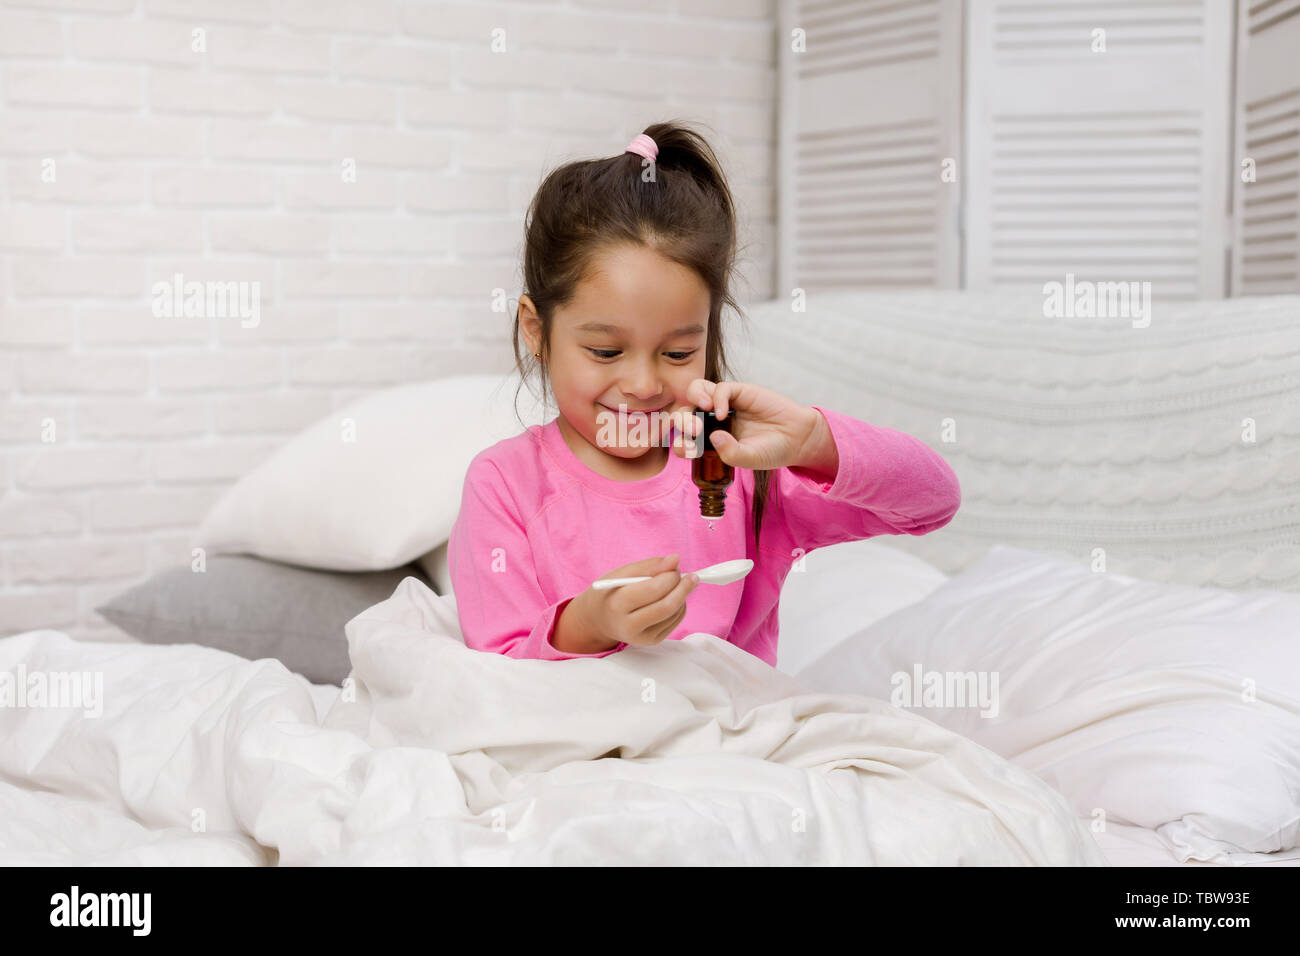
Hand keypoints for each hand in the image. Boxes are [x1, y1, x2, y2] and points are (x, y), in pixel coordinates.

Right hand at [584, 554, 699, 647]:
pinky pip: (675, 621)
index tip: (675, 567)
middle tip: (692, 576)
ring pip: (674, 613)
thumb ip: (650, 566)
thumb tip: (676, 559)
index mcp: (617, 604)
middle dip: (684, 588)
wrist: (600, 619)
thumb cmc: (612, 592)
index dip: (669, 577)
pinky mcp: (652, 641)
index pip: (652, 590)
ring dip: (682, 596)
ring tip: (674, 586)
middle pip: (666, 607)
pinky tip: (670, 599)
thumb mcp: (622, 574)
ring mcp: (642, 637)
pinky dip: (679, 606)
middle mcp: (629, 626)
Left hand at [669, 380, 821, 470]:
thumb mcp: (748, 459)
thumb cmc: (771, 451)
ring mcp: (725, 404)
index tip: (686, 450)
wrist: (797, 438)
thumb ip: (730, 453)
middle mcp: (713, 420)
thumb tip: (713, 437)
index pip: (686, 438)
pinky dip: (717, 398)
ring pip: (697, 391)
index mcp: (711, 439)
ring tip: (702, 415)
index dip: (680, 442)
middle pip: (686, 412)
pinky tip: (722, 413)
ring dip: (693, 401)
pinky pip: (721, 388)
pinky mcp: (740, 391)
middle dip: (682, 421)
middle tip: (693, 431)